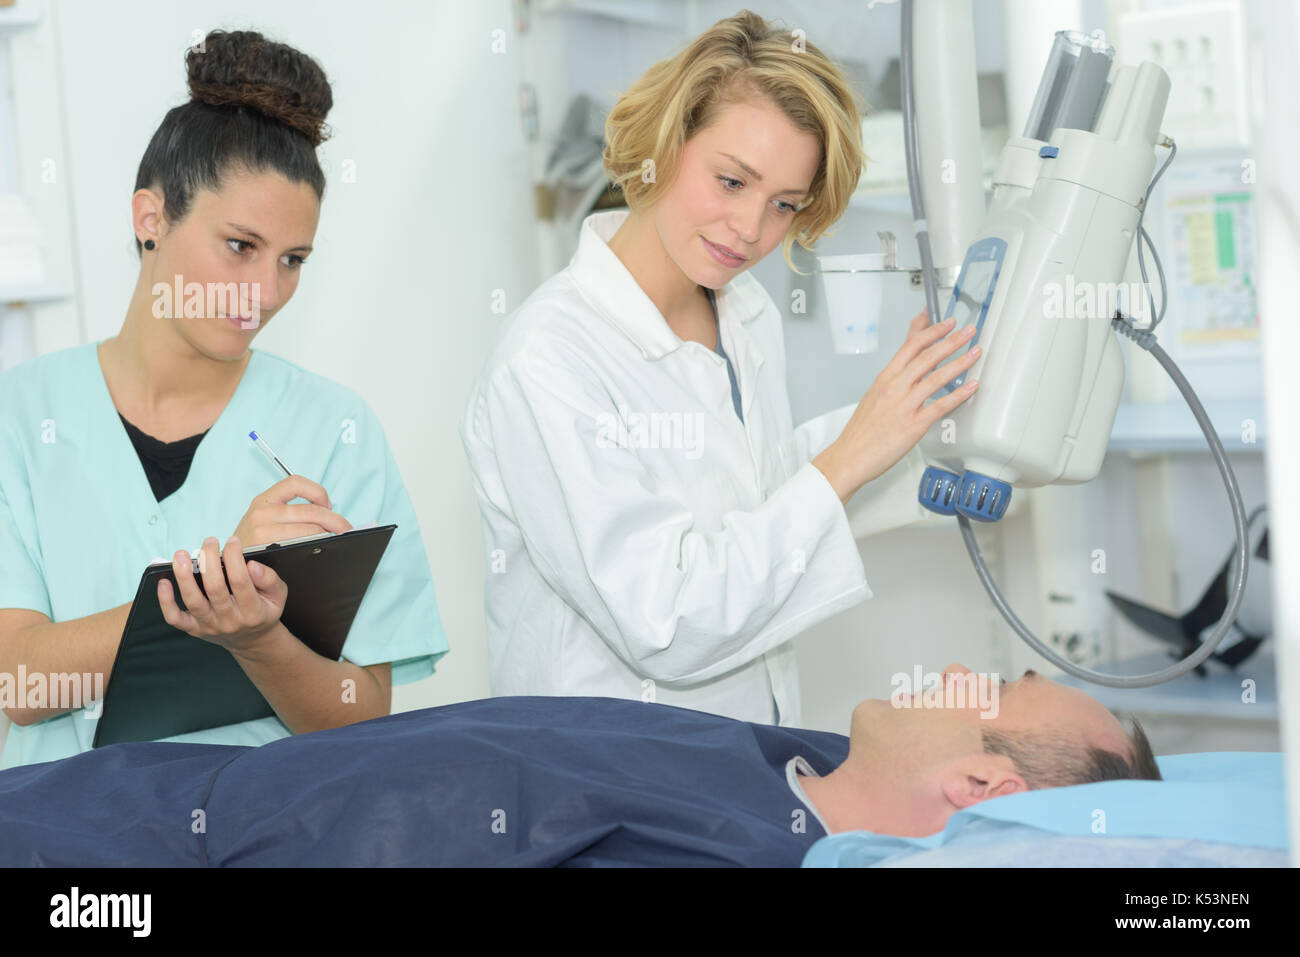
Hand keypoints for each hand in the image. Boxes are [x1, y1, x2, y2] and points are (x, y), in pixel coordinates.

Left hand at [158, 535, 287, 655]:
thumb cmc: (264, 611)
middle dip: (209, 561)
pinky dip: (166, 601)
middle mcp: (230, 621)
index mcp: (253, 612)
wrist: (252, 640)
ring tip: (181, 555)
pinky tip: (163, 582)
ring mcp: (210, 626)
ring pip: (193, 601)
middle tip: (209, 542)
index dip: (235, 558)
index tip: (232, 541)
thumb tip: (251, 565)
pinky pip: (175, 618)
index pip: (241, 581)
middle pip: (215, 588)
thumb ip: (270, 579)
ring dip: (184, 576)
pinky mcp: (194, 629)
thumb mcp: (278, 595)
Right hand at [233, 475, 351, 547]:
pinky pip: (301, 545)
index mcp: (264, 499)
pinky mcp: (266, 548)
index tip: (328, 504)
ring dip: (327, 535)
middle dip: (334, 520)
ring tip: (334, 540)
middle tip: (345, 529)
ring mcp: (262, 530)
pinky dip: (315, 546)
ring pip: (310, 530)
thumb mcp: (265, 520)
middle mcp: (261, 511)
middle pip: (310, 510)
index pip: (296, 483)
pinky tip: (319, 549)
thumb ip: (291, 512)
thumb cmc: (254, 544)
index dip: (317, 491)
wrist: (230, 568)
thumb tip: (329, 510)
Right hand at [814, 310, 980, 503]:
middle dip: (950, 340)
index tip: (945, 322)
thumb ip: (894, 378)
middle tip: (968, 330)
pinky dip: (958, 395)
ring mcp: (904, 405)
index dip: (931, 331)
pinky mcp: (913, 425)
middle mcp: (894, 388)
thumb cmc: (860, 431)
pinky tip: (971, 387)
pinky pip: (940, 406)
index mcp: (884, 379)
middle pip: (926, 356)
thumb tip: (906, 365)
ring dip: (959, 362)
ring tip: (975, 352)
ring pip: (936, 377)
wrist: (849, 456)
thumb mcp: (874, 395)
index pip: (910, 346)